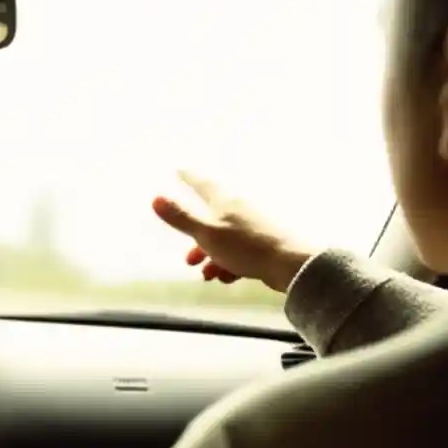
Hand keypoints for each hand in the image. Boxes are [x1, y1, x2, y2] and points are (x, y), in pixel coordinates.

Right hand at [152, 170, 313, 292]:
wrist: (291, 264)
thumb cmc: (246, 245)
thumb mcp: (206, 233)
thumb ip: (181, 217)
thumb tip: (156, 198)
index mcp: (224, 200)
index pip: (201, 183)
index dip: (188, 178)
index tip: (179, 171)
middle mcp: (239, 208)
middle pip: (211, 217)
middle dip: (196, 238)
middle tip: (188, 258)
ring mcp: (253, 225)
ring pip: (224, 238)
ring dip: (211, 256)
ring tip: (206, 274)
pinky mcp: (264, 243)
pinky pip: (239, 251)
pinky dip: (229, 262)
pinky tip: (227, 277)